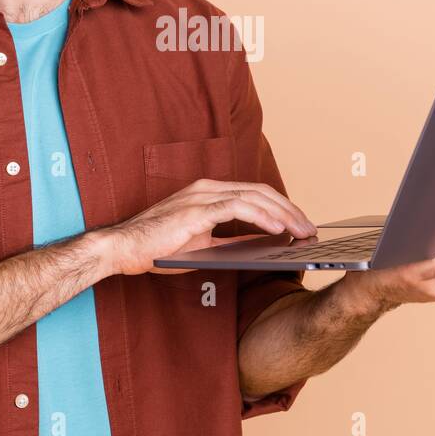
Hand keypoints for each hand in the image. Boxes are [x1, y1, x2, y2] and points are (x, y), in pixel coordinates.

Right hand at [100, 178, 316, 276]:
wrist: (124, 248)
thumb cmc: (158, 247)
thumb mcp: (202, 244)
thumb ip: (228, 241)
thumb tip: (258, 247)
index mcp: (209, 192)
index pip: (254, 193)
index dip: (281, 207)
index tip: (299, 224)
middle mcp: (208, 187)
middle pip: (260, 191)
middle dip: (290, 210)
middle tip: (310, 229)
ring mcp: (202, 196)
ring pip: (254, 197)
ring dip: (283, 214)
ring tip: (301, 231)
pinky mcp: (197, 210)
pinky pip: (237, 208)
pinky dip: (261, 217)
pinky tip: (278, 229)